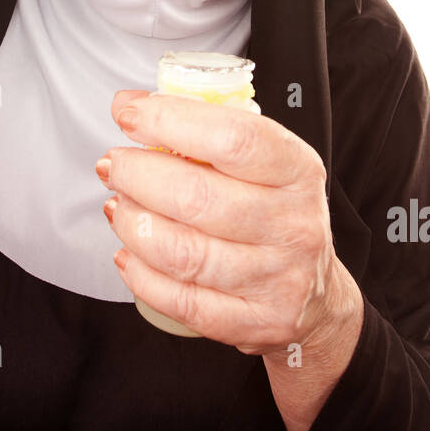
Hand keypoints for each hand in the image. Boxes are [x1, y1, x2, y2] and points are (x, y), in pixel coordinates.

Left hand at [97, 89, 358, 361]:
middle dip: (137, 174)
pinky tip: (128, 252)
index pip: (233, 138)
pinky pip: (180, 300)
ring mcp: (275, 279)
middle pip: (197, 196)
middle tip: (114, 165)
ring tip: (118, 206)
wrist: (315, 296)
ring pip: (182, 252)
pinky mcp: (251, 323)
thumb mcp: (266, 165)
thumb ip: (207, 134)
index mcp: (298, 171)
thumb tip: (132, 107)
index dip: (170, 121)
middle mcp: (292, 225)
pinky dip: (140, 274)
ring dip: (132, 223)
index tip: (130, 113)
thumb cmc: (275, 215)